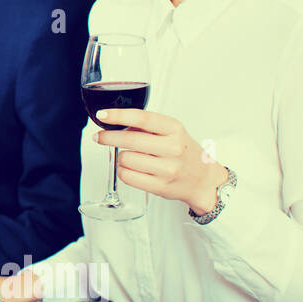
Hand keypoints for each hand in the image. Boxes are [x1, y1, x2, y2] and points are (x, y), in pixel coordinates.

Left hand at [94, 108, 229, 214]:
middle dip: (107, 137)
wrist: (203, 180)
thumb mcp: (172, 132)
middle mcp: (173, 148)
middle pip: (129, 139)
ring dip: (120, 157)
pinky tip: (130, 168)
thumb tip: (115, 122)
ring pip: (125, 159)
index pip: (142, 117)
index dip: (118, 115)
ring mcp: (168, 169)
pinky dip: (122, 171)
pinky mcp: (160, 186)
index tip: (102, 115)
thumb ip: (147, 125)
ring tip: (129, 156)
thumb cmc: (184, 153)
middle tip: (99, 137)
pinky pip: (127, 176)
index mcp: (175, 129)